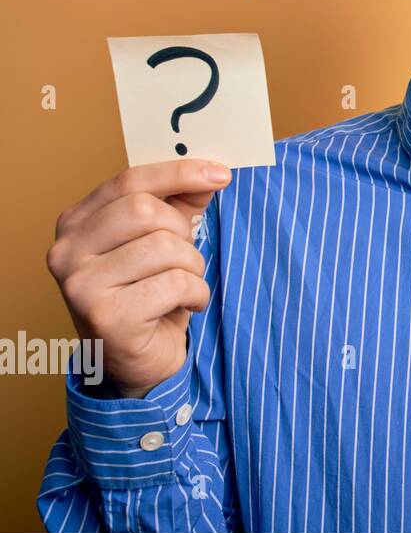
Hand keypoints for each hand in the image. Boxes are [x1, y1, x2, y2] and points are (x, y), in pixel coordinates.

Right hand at [46, 159, 230, 398]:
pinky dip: (196, 294)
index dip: (179, 172)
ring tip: (184, 287)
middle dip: (183, 233)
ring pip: (164, 247)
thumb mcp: (164, 241)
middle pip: (146, 211)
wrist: (137, 360)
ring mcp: (80, 285)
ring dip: (192, 267)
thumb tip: (211, 173)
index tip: (221, 174)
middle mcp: (66, 251)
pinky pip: (175, 284)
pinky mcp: (105, 317)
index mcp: (76, 223)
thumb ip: (181, 204)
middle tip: (186, 259)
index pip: (129, 181)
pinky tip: (187, 306)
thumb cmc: (150, 294)